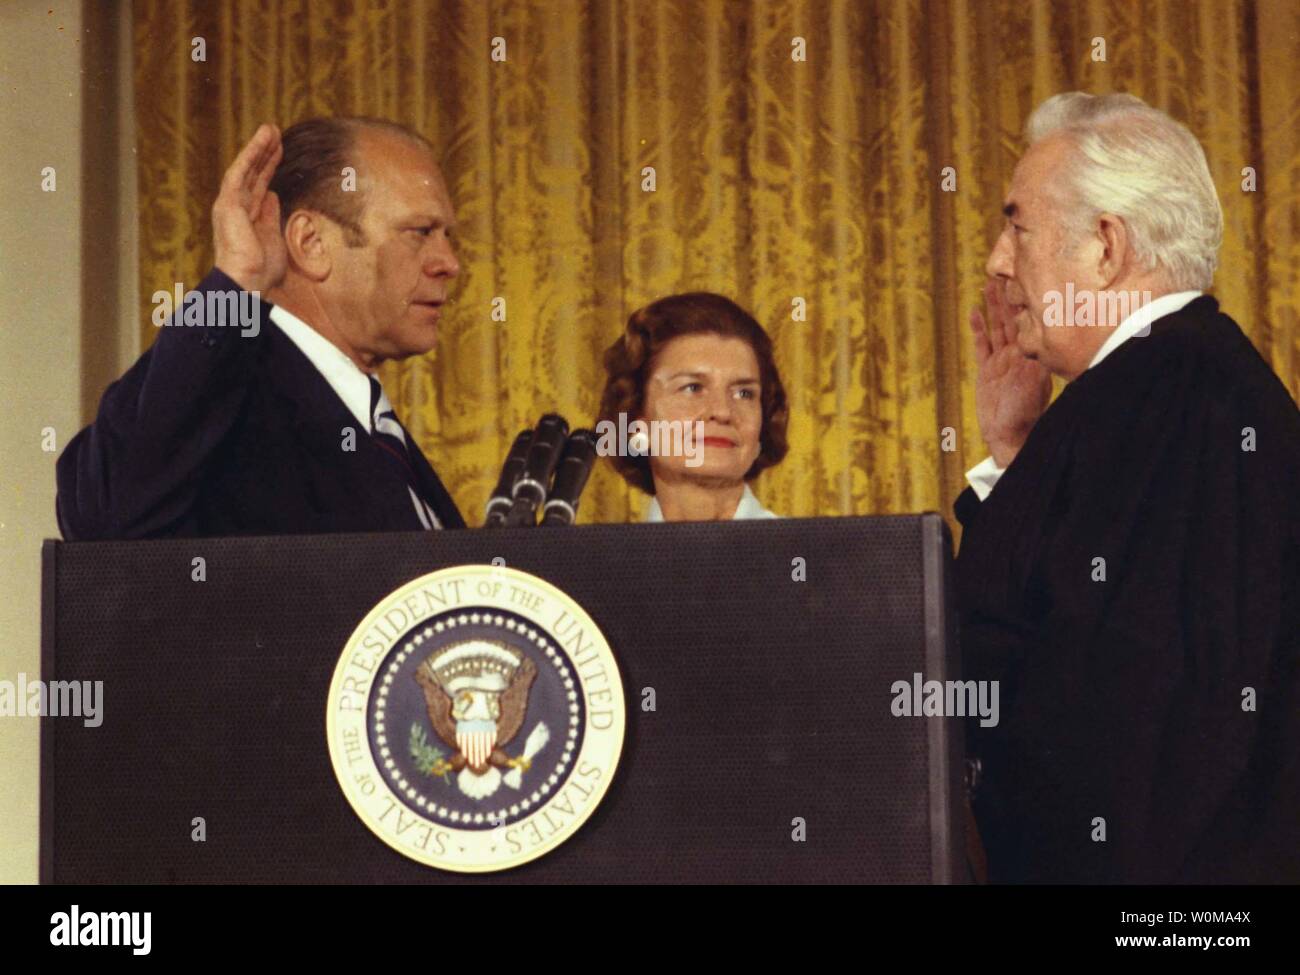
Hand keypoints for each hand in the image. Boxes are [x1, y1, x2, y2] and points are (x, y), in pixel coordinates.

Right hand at [212, 123, 286, 293]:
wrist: (248, 281)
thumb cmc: (262, 270)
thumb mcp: (273, 237)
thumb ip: (272, 216)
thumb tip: (273, 196)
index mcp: (247, 217)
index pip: (259, 186)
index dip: (268, 168)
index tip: (279, 152)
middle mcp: (236, 208)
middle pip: (252, 174)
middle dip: (264, 154)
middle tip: (276, 134)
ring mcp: (230, 204)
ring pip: (246, 169)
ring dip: (258, 148)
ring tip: (270, 129)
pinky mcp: (228, 202)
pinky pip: (240, 172)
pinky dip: (251, 154)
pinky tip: (262, 140)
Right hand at [969, 278, 1050, 467]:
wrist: (1009, 435)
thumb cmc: (1025, 414)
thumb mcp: (1032, 383)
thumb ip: (1032, 360)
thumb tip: (1035, 337)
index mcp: (1031, 355)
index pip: (1029, 320)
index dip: (1026, 300)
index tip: (1025, 277)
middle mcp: (1018, 354)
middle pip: (1012, 318)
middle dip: (1008, 296)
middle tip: (1004, 271)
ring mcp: (1001, 361)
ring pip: (997, 327)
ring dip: (994, 306)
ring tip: (990, 283)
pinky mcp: (987, 371)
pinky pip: (982, 345)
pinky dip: (979, 329)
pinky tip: (975, 312)